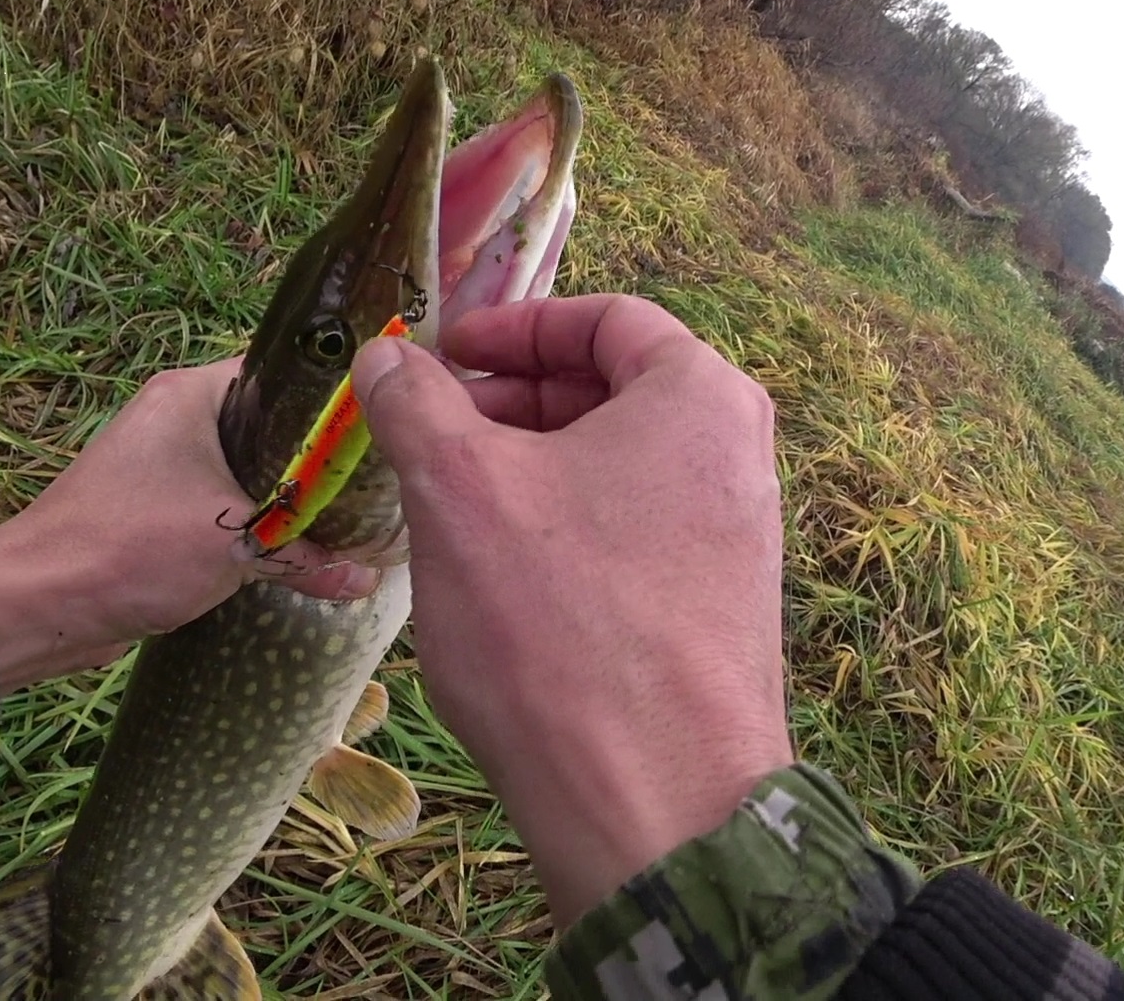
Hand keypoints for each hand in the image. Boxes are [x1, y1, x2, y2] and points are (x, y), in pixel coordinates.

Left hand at [0, 356, 382, 693]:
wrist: (39, 603)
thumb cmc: (132, 546)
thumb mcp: (234, 546)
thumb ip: (305, 557)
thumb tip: (367, 578)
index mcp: (190, 394)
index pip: (281, 373)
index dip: (334, 394)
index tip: (383, 423)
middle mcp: (175, 417)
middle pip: (269, 425)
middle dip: (318, 457)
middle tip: (379, 479)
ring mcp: (162, 464)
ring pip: (246, 471)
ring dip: (286, 497)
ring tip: (351, 516)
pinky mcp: (155, 510)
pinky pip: (222, 505)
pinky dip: (254, 525)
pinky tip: (298, 550)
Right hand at [352, 293, 792, 926]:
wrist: (653, 804)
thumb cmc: (559, 625)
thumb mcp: (459, 490)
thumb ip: (416, 405)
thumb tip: (385, 357)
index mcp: (701, 398)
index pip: (607, 319)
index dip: (514, 328)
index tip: (442, 355)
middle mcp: (738, 459)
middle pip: (614, 392)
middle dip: (513, 403)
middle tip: (429, 431)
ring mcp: (736, 542)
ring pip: (618, 471)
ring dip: (530, 472)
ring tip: (448, 506)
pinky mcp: (717, 613)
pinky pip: (633, 537)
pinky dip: (564, 532)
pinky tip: (499, 577)